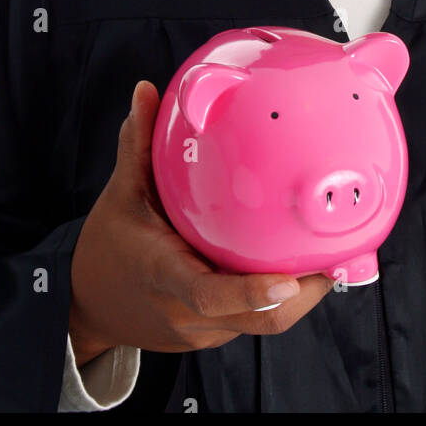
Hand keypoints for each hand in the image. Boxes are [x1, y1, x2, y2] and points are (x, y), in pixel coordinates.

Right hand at [68, 80, 333, 365]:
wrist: (87, 308)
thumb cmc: (107, 249)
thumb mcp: (120, 195)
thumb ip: (137, 145)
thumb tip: (148, 90)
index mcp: (165, 277)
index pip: (211, 295)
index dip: (253, 292)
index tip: (289, 279)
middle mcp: (188, 313)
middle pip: (260, 319)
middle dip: (306, 291)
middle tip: (338, 252)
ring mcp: (204, 331)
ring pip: (265, 322)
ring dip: (301, 293)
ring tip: (333, 253)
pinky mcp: (214, 335)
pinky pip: (256, 319)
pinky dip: (281, 294)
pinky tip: (300, 261)